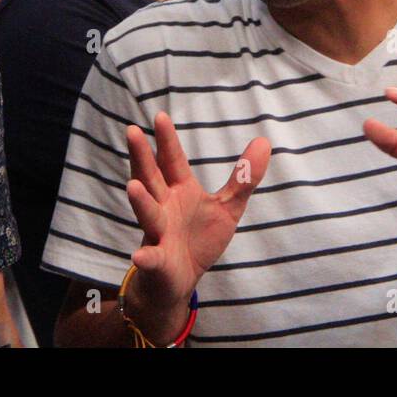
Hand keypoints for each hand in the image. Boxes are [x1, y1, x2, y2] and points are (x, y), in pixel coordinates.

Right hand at [123, 114, 270, 339]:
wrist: (181, 279)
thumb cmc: (198, 238)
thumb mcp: (227, 206)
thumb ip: (244, 177)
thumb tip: (264, 141)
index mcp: (179, 190)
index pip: (172, 161)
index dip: (167, 140)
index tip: (160, 116)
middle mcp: (163, 207)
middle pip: (151, 178)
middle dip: (142, 157)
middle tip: (132, 132)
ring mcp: (158, 233)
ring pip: (148, 214)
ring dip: (141, 202)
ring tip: (132, 186)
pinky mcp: (158, 262)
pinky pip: (151, 258)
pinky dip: (146, 256)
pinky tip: (140, 254)